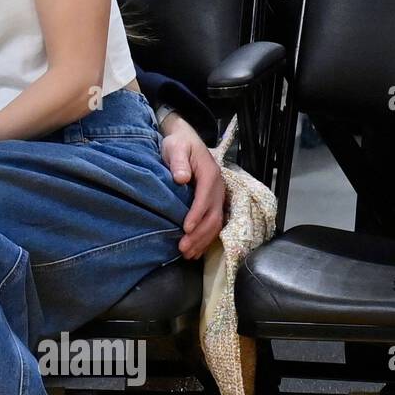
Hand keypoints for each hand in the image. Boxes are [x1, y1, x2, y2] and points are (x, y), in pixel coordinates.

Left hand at [159, 113, 225, 259]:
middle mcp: (217, 187)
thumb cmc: (179, 144)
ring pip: (215, 223)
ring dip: (203, 240)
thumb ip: (178, 162)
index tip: (186, 228)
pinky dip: (206, 239)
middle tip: (183, 248)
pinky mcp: (213, 202)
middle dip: (199, 234)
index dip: (197, 214)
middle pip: (213, 215)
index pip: (205, 198)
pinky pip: (214, 223)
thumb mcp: (176, 148)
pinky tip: (197, 251)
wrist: (186, 140)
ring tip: (188, 254)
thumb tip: (181, 178)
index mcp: (209, 175)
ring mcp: (217, 196)